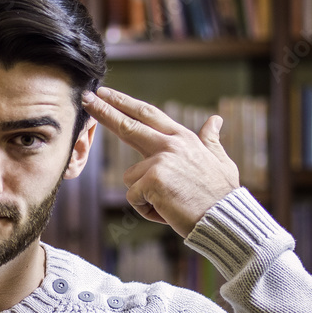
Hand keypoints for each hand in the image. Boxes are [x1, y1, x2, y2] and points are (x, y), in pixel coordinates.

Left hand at [84, 86, 239, 238]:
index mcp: (183, 138)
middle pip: (128, 125)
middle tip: (86, 98)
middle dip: (104, 111)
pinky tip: (167, 210)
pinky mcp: (153, 181)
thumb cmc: (221, 194)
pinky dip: (146, 210)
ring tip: (171, 202)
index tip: (106, 93)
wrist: (225, 219)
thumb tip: (215, 120)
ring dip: (144, 195)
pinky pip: (134, 198)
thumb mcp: (220, 161)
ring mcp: (160, 161)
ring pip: (130, 178)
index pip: (148, 114)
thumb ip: (211, 140)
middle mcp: (170, 145)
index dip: (124, 103)